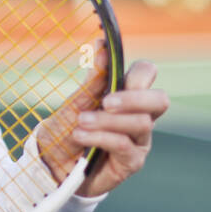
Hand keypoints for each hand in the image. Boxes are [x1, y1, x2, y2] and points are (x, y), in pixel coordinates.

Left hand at [36, 56, 168, 200]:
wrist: (50, 167)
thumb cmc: (66, 132)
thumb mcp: (75, 103)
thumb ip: (93, 79)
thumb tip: (102, 44)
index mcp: (128, 96)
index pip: (147, 75)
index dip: (138, 71)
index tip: (112, 69)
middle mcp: (140, 117)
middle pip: (160, 100)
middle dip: (134, 98)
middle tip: (106, 102)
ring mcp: (138, 141)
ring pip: (140, 123)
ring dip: (108, 121)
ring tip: (81, 122)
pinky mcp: (131, 162)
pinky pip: (124, 145)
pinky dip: (100, 137)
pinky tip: (80, 136)